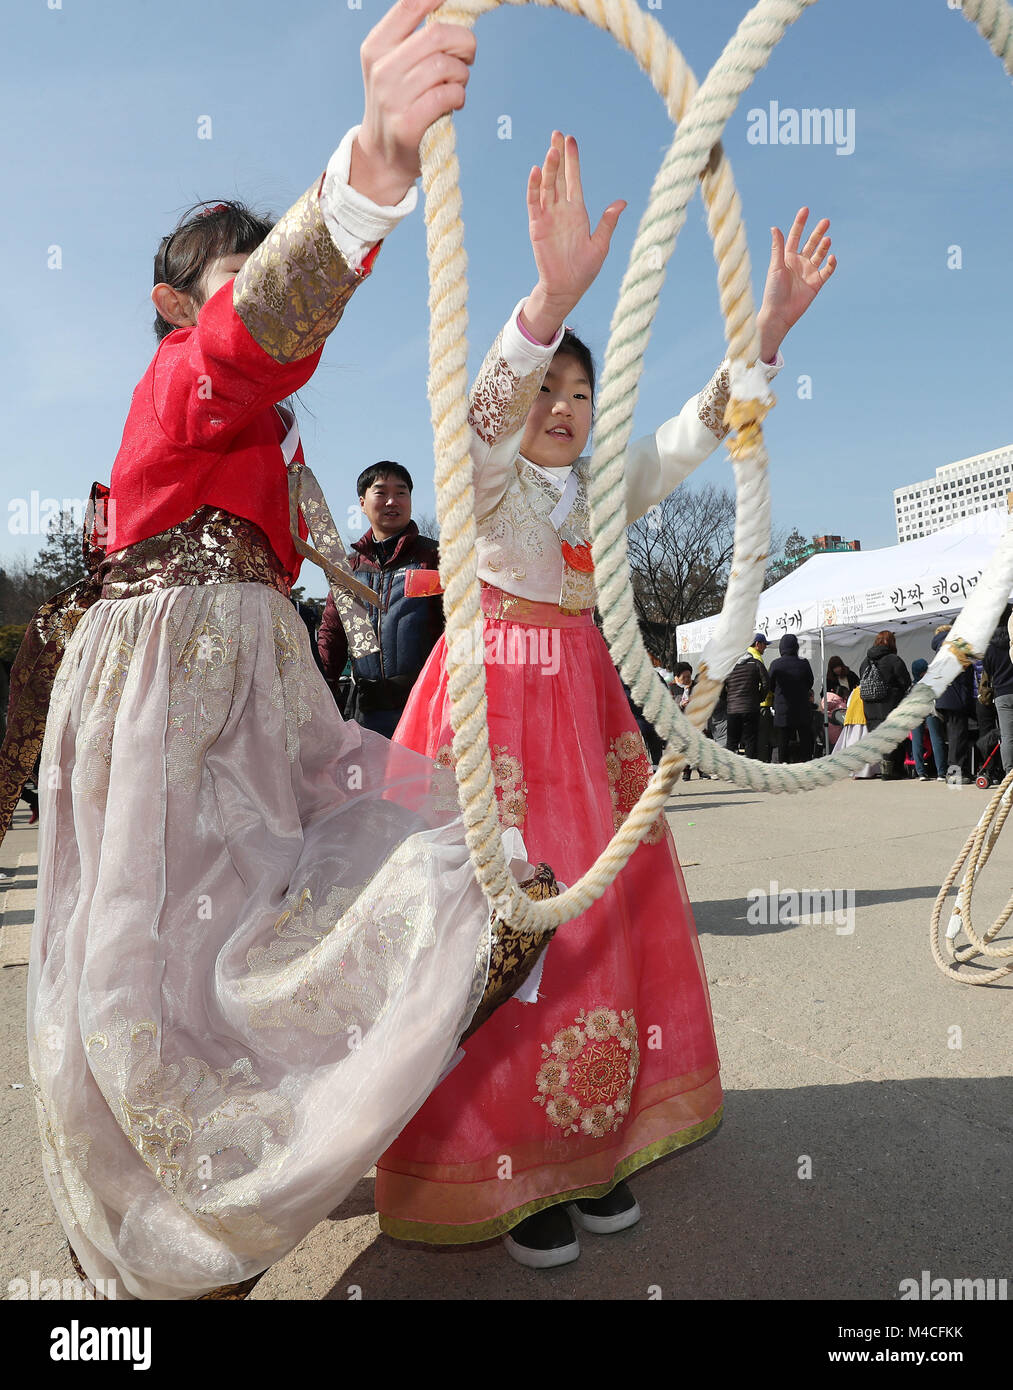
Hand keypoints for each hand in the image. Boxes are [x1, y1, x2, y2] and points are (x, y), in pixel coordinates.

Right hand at [351, 0, 475, 206]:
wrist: (383, 154)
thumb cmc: (399, 102)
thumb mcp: (394, 63)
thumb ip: (416, 37)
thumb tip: (454, 11)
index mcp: (377, 46)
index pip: (410, 4)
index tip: (459, 5)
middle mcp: (381, 69)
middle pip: (437, 34)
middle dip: (464, 42)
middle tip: (468, 56)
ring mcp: (392, 97)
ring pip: (445, 66)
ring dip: (462, 75)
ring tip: (457, 84)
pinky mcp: (408, 124)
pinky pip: (447, 96)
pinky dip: (459, 96)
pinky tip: (454, 102)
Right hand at [519, 132, 625, 344]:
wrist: (566, 289)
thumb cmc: (584, 270)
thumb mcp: (601, 244)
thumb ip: (608, 222)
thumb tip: (622, 202)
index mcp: (577, 211)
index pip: (574, 179)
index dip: (573, 160)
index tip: (571, 140)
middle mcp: (561, 210)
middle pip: (558, 176)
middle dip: (558, 155)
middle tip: (557, 133)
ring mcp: (548, 217)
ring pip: (547, 186)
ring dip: (549, 167)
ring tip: (552, 149)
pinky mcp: (537, 226)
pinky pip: (534, 203)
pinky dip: (534, 188)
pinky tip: (536, 172)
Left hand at [756, 207, 836, 361]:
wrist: (779, 314)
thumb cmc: (773, 291)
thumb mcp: (775, 267)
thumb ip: (777, 248)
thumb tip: (774, 227)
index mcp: (787, 258)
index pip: (795, 236)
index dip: (800, 223)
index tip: (806, 209)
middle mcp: (799, 263)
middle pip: (811, 243)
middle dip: (818, 232)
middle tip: (826, 221)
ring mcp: (809, 272)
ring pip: (820, 254)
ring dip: (824, 246)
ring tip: (827, 238)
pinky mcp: (817, 284)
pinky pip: (827, 271)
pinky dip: (831, 264)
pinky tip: (832, 257)